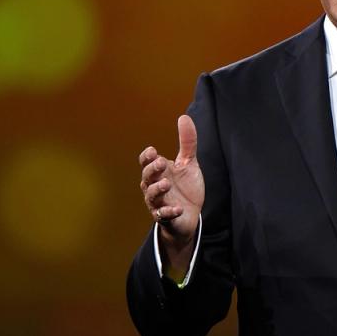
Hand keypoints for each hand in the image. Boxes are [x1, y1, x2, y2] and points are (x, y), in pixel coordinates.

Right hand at [139, 115, 204, 252]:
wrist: (190, 215)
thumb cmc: (186, 187)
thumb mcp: (189, 163)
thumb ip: (187, 142)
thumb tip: (184, 117)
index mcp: (159, 172)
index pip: (146, 162)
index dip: (147, 157)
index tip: (153, 151)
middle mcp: (154, 187)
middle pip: (146, 178)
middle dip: (152, 170)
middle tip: (161, 163)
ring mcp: (159, 203)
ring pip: (151, 197)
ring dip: (157, 190)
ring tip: (166, 184)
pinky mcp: (166, 218)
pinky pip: (164, 216)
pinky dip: (169, 212)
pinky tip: (178, 209)